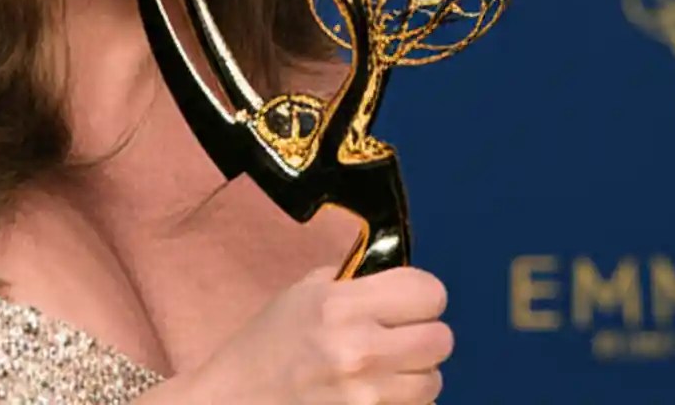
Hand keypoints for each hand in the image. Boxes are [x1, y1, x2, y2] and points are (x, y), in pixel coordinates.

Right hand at [184, 265, 452, 403]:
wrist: (234, 402)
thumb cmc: (266, 345)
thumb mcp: (301, 295)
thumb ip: (352, 284)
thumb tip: (397, 283)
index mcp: (340, 306)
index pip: (429, 292)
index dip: (420, 296)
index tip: (403, 305)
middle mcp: (360, 350)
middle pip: (441, 339)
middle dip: (421, 337)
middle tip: (394, 340)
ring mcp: (367, 396)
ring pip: (433, 382)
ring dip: (414, 376)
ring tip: (381, 373)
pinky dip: (402, 402)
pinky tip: (374, 394)